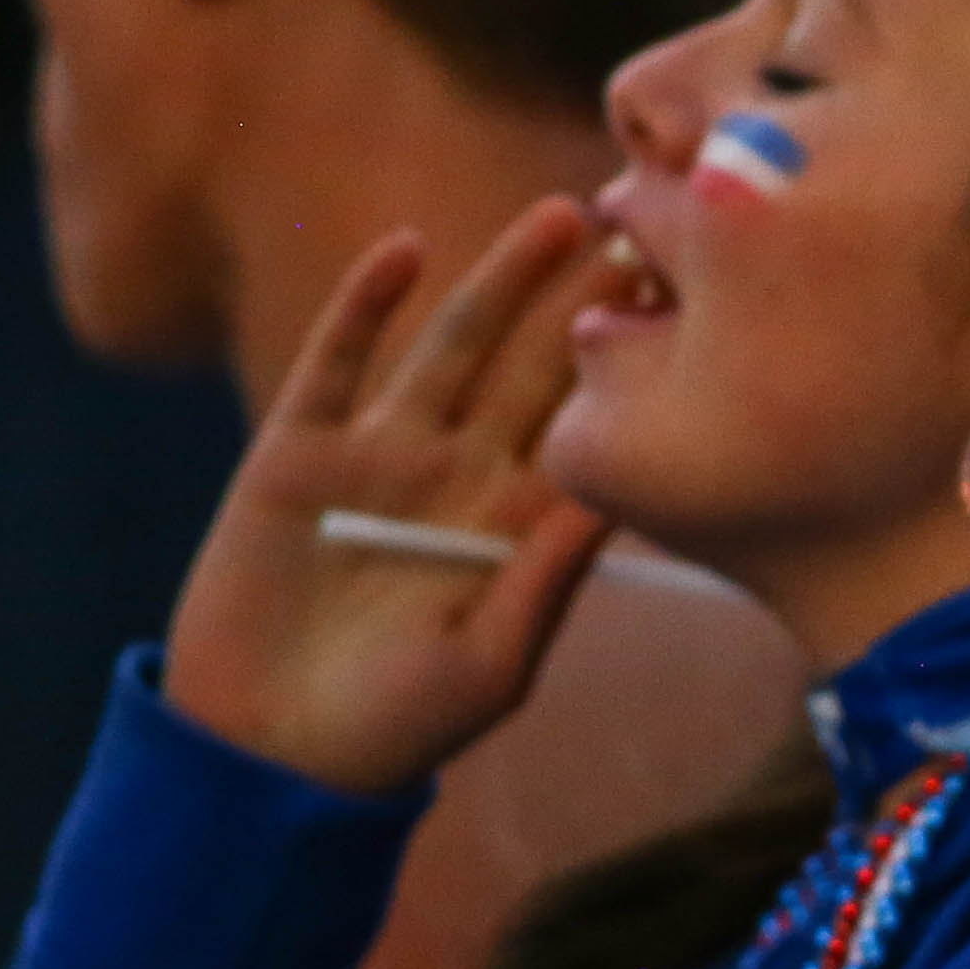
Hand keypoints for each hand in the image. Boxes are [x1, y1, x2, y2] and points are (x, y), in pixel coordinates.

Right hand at [163, 210, 624, 794]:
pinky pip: (338, 358)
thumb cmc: (397, 729)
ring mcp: (382, 451)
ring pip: (454, 345)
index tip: (700, 306)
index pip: (591, 427)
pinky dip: (368, 303)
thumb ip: (545, 580)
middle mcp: (460, 472)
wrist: (269, 749)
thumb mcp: (491, 663)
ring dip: (503, 280)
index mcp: (518, 522)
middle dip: (589, 301)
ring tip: (562, 218)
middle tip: (650, 227)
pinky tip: (407, 249)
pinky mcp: (299, 447)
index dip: (639, 369)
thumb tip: (609, 498)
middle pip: (536, 366)